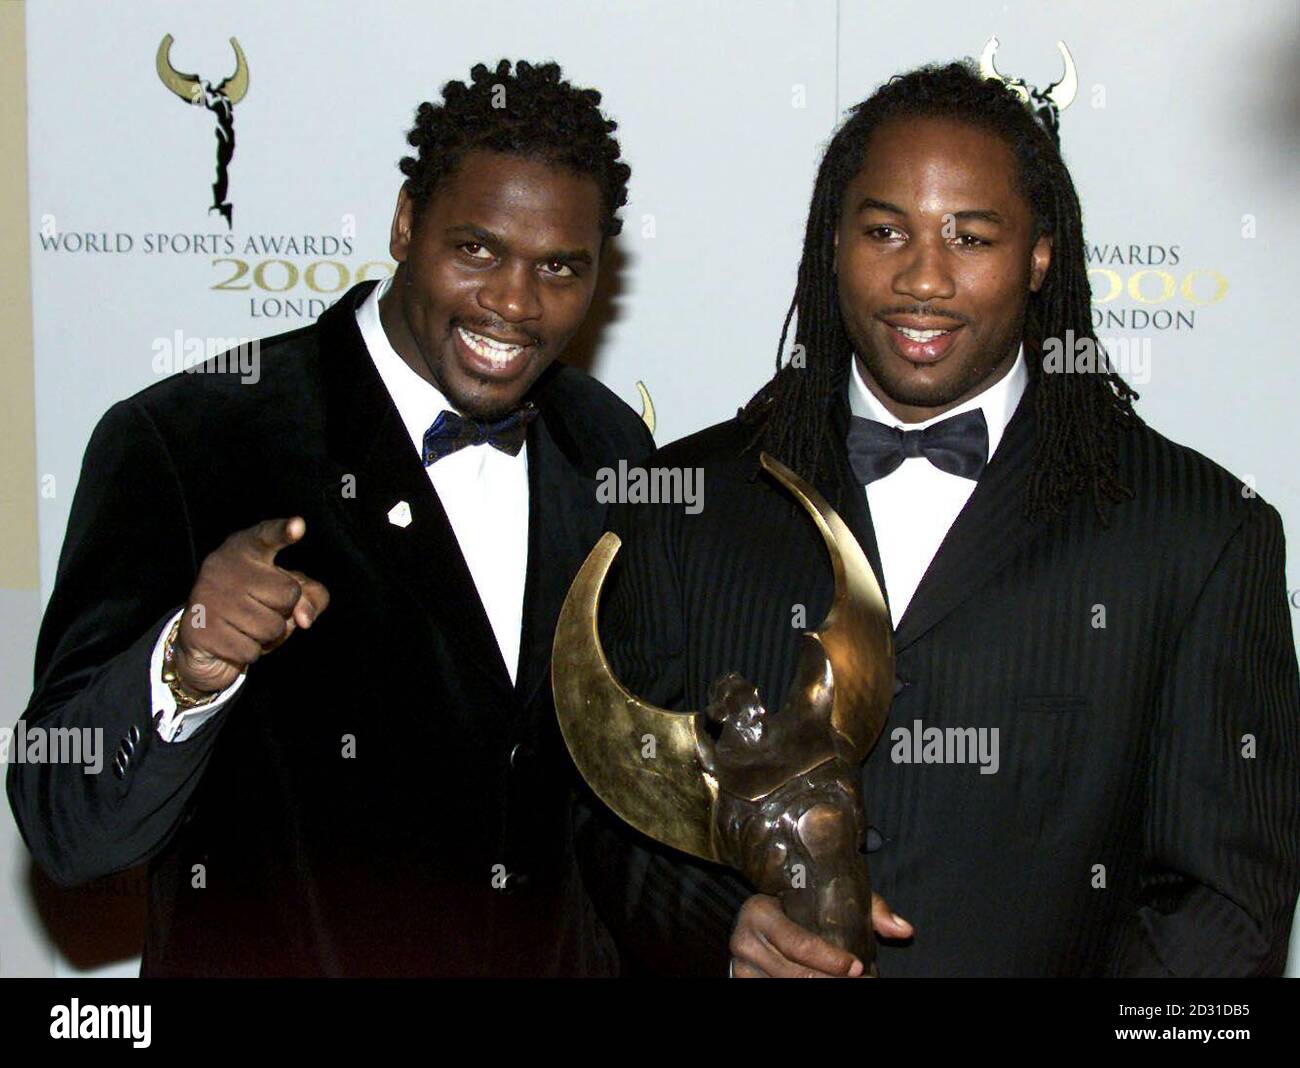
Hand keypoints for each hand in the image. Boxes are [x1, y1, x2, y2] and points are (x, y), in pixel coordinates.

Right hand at [173, 517, 329, 692]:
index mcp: (245, 548)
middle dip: (284, 611)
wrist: (202, 639)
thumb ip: (312, 596)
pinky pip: (251, 651)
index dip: (283, 532)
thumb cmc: (255, 606)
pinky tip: (232, 641)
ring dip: (268, 637)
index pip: (267, 536)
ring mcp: (208, 597)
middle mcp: (223, 567)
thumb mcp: (288, 594)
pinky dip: (250, 653)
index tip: (298, 526)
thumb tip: (305, 619)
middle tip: (261, 608)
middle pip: (289, 595)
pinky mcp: (199, 630)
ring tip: (247, 626)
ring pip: (272, 627)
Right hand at [729, 892, 912, 977]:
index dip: (829, 960)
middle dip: (832, 982)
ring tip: (852, 987)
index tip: (858, 968)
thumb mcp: (830, 898)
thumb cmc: (799, 906)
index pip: (797, 943)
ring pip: (787, 988)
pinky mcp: (744, 982)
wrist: (760, 919)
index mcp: (759, 912)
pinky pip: (776, 992)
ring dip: (822, 989)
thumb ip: (868, 910)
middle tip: (863, 982)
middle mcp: (744, 941)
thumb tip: (904, 930)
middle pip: (794, 974)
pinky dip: (803, 991)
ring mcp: (742, 967)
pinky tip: (828, 986)